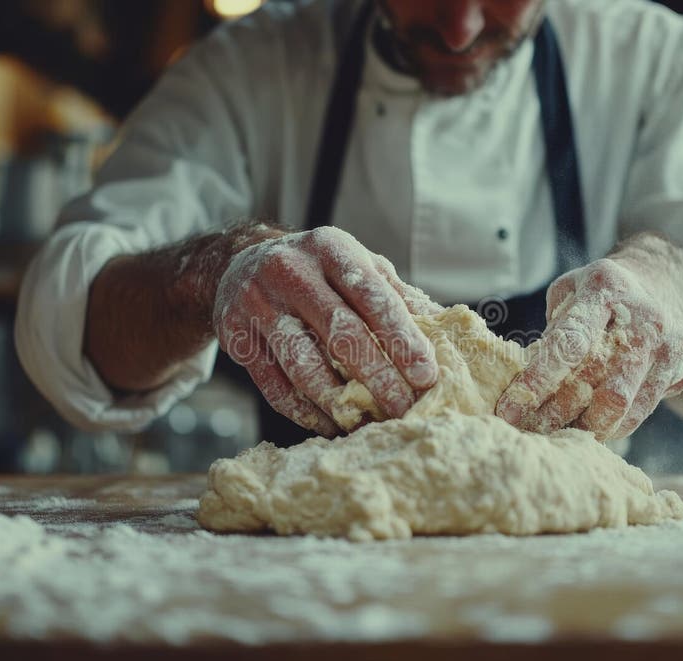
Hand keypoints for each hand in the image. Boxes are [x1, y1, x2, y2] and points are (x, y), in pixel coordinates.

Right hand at [213, 226, 439, 435]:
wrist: (239, 262)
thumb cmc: (318, 270)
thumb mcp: (358, 265)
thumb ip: (398, 295)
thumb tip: (447, 328)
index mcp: (329, 247)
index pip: (371, 295)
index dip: (401, 337)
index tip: (426, 373)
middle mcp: (289, 270)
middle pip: (339, 332)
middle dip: (377, 375)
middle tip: (404, 407)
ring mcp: (256, 303)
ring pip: (302, 364)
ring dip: (339, 401)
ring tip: (368, 424)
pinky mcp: (235, 335)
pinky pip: (273, 384)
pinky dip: (305, 410)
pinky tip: (332, 423)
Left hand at [495, 235, 682, 440]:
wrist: (667, 281)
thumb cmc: (604, 291)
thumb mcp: (571, 290)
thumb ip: (551, 328)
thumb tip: (527, 378)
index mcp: (606, 289)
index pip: (569, 343)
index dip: (537, 381)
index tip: (509, 409)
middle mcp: (644, 317)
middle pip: (595, 382)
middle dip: (556, 413)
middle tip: (529, 428)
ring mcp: (670, 344)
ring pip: (622, 405)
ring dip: (584, 426)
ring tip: (557, 432)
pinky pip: (643, 409)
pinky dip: (614, 425)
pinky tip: (592, 425)